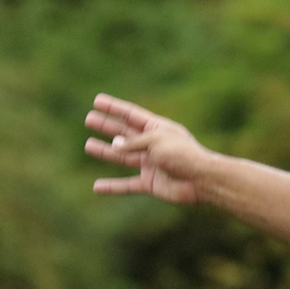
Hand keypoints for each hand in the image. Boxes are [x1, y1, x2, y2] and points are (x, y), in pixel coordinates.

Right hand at [85, 94, 206, 203]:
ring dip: (105, 151)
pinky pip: (128, 185)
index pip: (132, 115)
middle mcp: (153, 145)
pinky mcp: (151, 183)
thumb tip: (114, 145)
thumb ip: (133, 143)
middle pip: (125, 133)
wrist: (201, 181)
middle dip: (107, 126)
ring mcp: (151, 164)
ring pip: (123, 157)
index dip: (114, 108)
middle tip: (89, 119)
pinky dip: (113, 187)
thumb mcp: (156, 142)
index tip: (97, 101)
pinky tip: (97, 187)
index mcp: (158, 128)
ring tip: (88, 145)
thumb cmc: (182, 155)